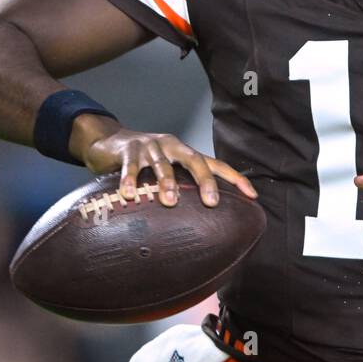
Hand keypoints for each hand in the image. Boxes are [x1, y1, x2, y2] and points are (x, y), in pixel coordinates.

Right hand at [73, 116, 256, 207]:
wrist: (110, 141)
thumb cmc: (145, 162)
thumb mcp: (167, 170)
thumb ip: (182, 188)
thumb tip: (203, 220)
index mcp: (186, 153)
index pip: (216, 164)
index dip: (235, 178)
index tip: (252, 196)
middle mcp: (172, 147)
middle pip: (195, 160)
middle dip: (205, 181)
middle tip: (211, 202)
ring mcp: (150, 147)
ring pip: (162, 164)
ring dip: (167, 183)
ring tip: (169, 201)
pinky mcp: (128, 150)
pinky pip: (131, 166)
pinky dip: (130, 180)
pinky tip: (129, 195)